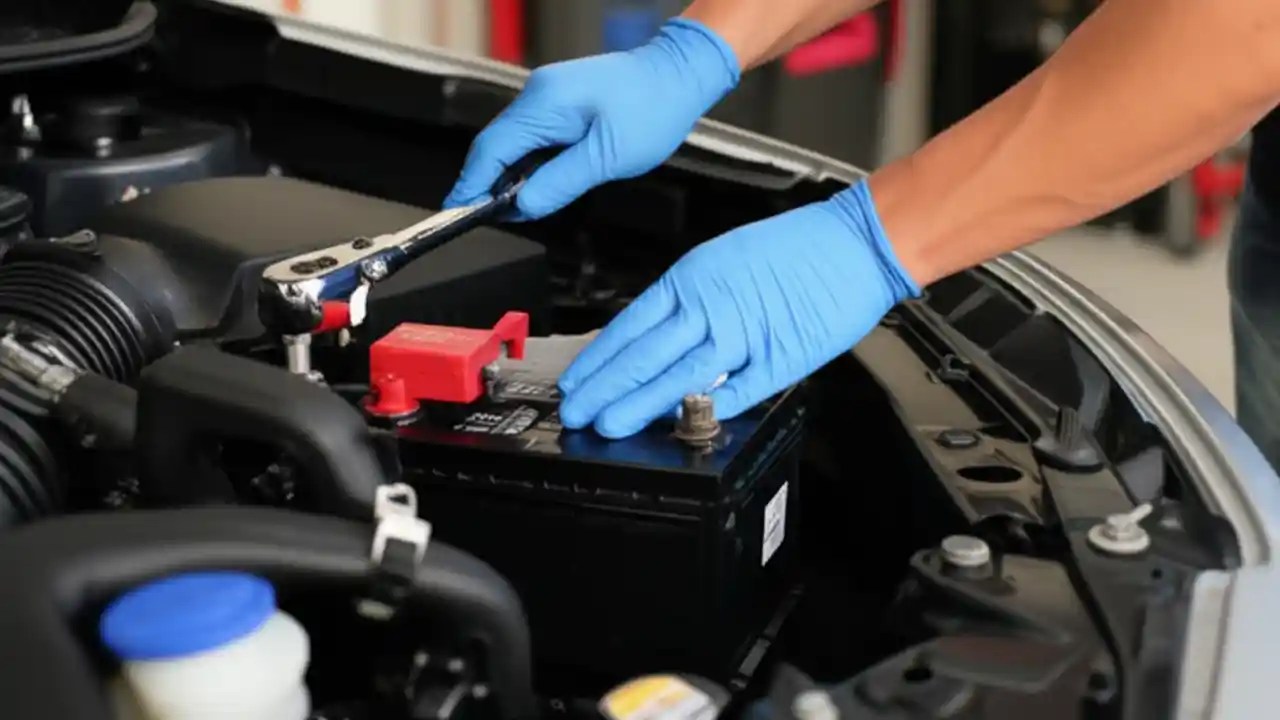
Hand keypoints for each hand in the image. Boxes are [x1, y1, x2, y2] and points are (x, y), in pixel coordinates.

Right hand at [443, 18, 739, 219]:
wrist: (680, 74)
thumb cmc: (654, 108)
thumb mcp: (608, 158)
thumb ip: (560, 183)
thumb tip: (523, 205)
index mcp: (544, 104)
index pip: (490, 149)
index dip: (471, 184)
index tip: (459, 211)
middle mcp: (538, 94)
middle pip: (495, 145)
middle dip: (487, 183)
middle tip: (487, 218)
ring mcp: (547, 96)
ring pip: (512, 142)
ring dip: (509, 175)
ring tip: (513, 208)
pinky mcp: (559, 102)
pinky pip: (531, 135)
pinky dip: (527, 162)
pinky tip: (536, 183)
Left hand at [556, 181, 920, 438]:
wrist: (856, 241)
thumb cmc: (796, 248)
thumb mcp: (722, 260)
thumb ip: (687, 303)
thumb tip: (649, 339)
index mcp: (692, 280)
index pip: (630, 326)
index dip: (599, 359)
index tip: (576, 382)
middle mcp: (711, 306)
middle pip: (644, 355)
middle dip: (605, 388)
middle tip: (576, 413)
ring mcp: (744, 334)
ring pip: (679, 375)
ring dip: (640, 404)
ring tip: (609, 424)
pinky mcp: (779, 359)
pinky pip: (737, 390)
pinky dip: (709, 406)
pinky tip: (682, 424)